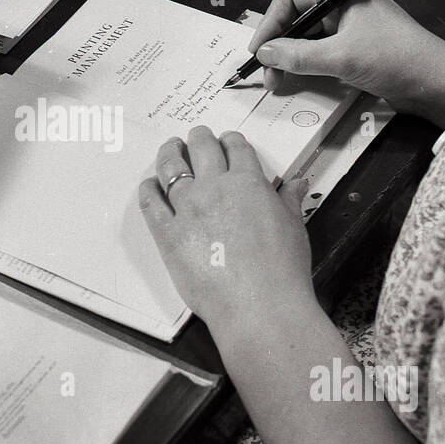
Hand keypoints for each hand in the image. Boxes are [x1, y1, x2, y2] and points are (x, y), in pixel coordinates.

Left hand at [139, 126, 314, 339]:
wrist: (258, 306)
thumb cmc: (281, 271)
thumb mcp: (293, 228)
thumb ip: (289, 201)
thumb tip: (296, 184)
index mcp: (248, 183)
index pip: (236, 148)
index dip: (230, 140)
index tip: (227, 141)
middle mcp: (215, 188)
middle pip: (201, 148)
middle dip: (199, 138)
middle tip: (196, 137)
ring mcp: (187, 209)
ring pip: (171, 168)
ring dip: (170, 153)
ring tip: (170, 149)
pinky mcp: (168, 234)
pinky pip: (151, 203)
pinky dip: (149, 190)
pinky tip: (149, 186)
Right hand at [247, 0, 444, 115]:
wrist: (437, 83)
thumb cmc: (397, 59)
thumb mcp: (341, 57)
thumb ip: (298, 55)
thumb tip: (265, 53)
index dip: (272, 20)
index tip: (260, 49)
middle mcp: (346, 7)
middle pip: (298, 16)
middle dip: (278, 43)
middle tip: (266, 71)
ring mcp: (352, 28)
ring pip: (309, 37)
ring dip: (290, 57)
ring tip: (279, 81)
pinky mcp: (357, 49)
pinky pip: (322, 52)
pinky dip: (307, 65)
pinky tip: (299, 80)